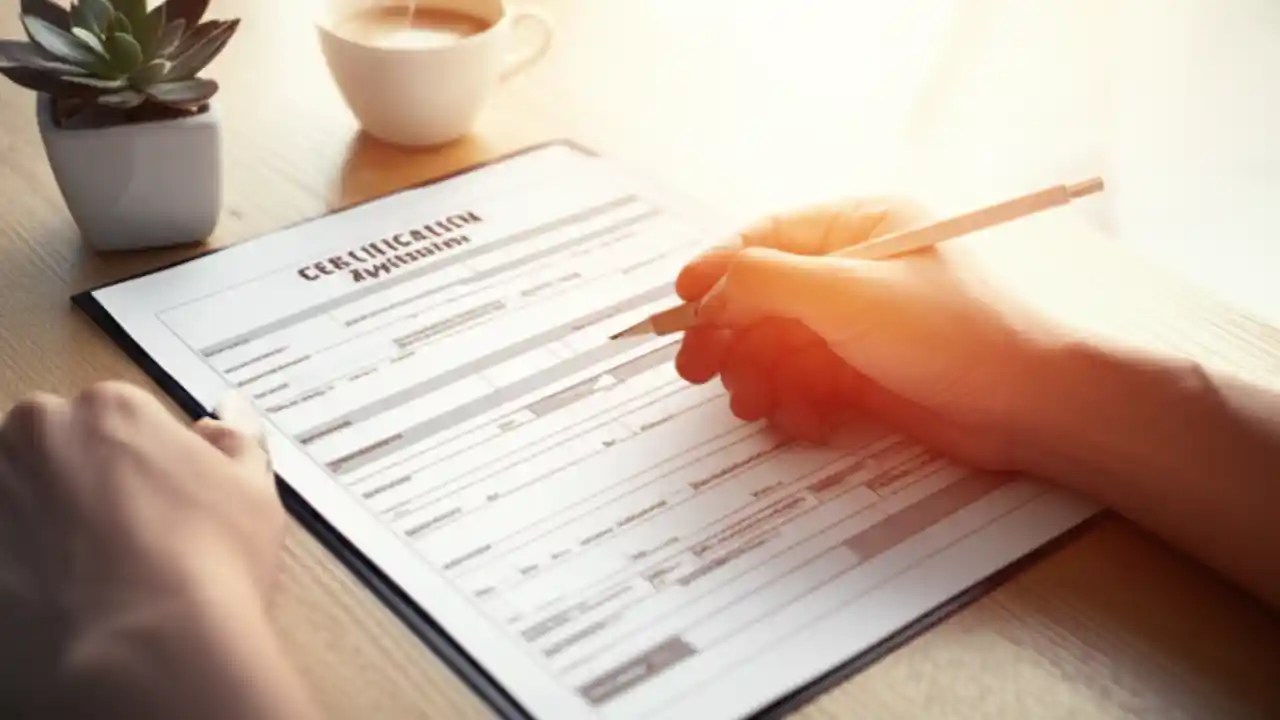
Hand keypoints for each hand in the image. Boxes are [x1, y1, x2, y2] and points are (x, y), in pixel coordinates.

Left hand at [0, 382, 284, 712]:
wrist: (149, 649)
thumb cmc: (210, 562)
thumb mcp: (251, 492)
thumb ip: (234, 446)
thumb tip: (222, 427)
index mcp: (111, 408)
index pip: (118, 419)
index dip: (142, 462)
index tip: (159, 500)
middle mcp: (39, 437)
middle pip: (53, 444)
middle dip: (79, 478)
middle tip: (124, 532)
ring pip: (18, 496)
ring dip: (45, 521)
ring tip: (94, 572)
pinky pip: (4, 549)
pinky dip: (23, 566)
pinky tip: (66, 597)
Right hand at [674, 198, 1063, 469]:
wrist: (1028, 409)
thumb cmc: (953, 334)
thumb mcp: (848, 294)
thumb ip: (766, 281)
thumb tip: (705, 282)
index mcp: (860, 227)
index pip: (766, 238)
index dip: (717, 270)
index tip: (680, 304)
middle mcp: (855, 272)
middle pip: (763, 298)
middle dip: (731, 335)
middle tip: (699, 370)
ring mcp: (860, 326)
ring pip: (778, 347)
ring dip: (759, 376)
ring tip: (757, 403)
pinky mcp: (866, 375)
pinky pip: (806, 384)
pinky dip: (795, 404)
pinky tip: (805, 421)